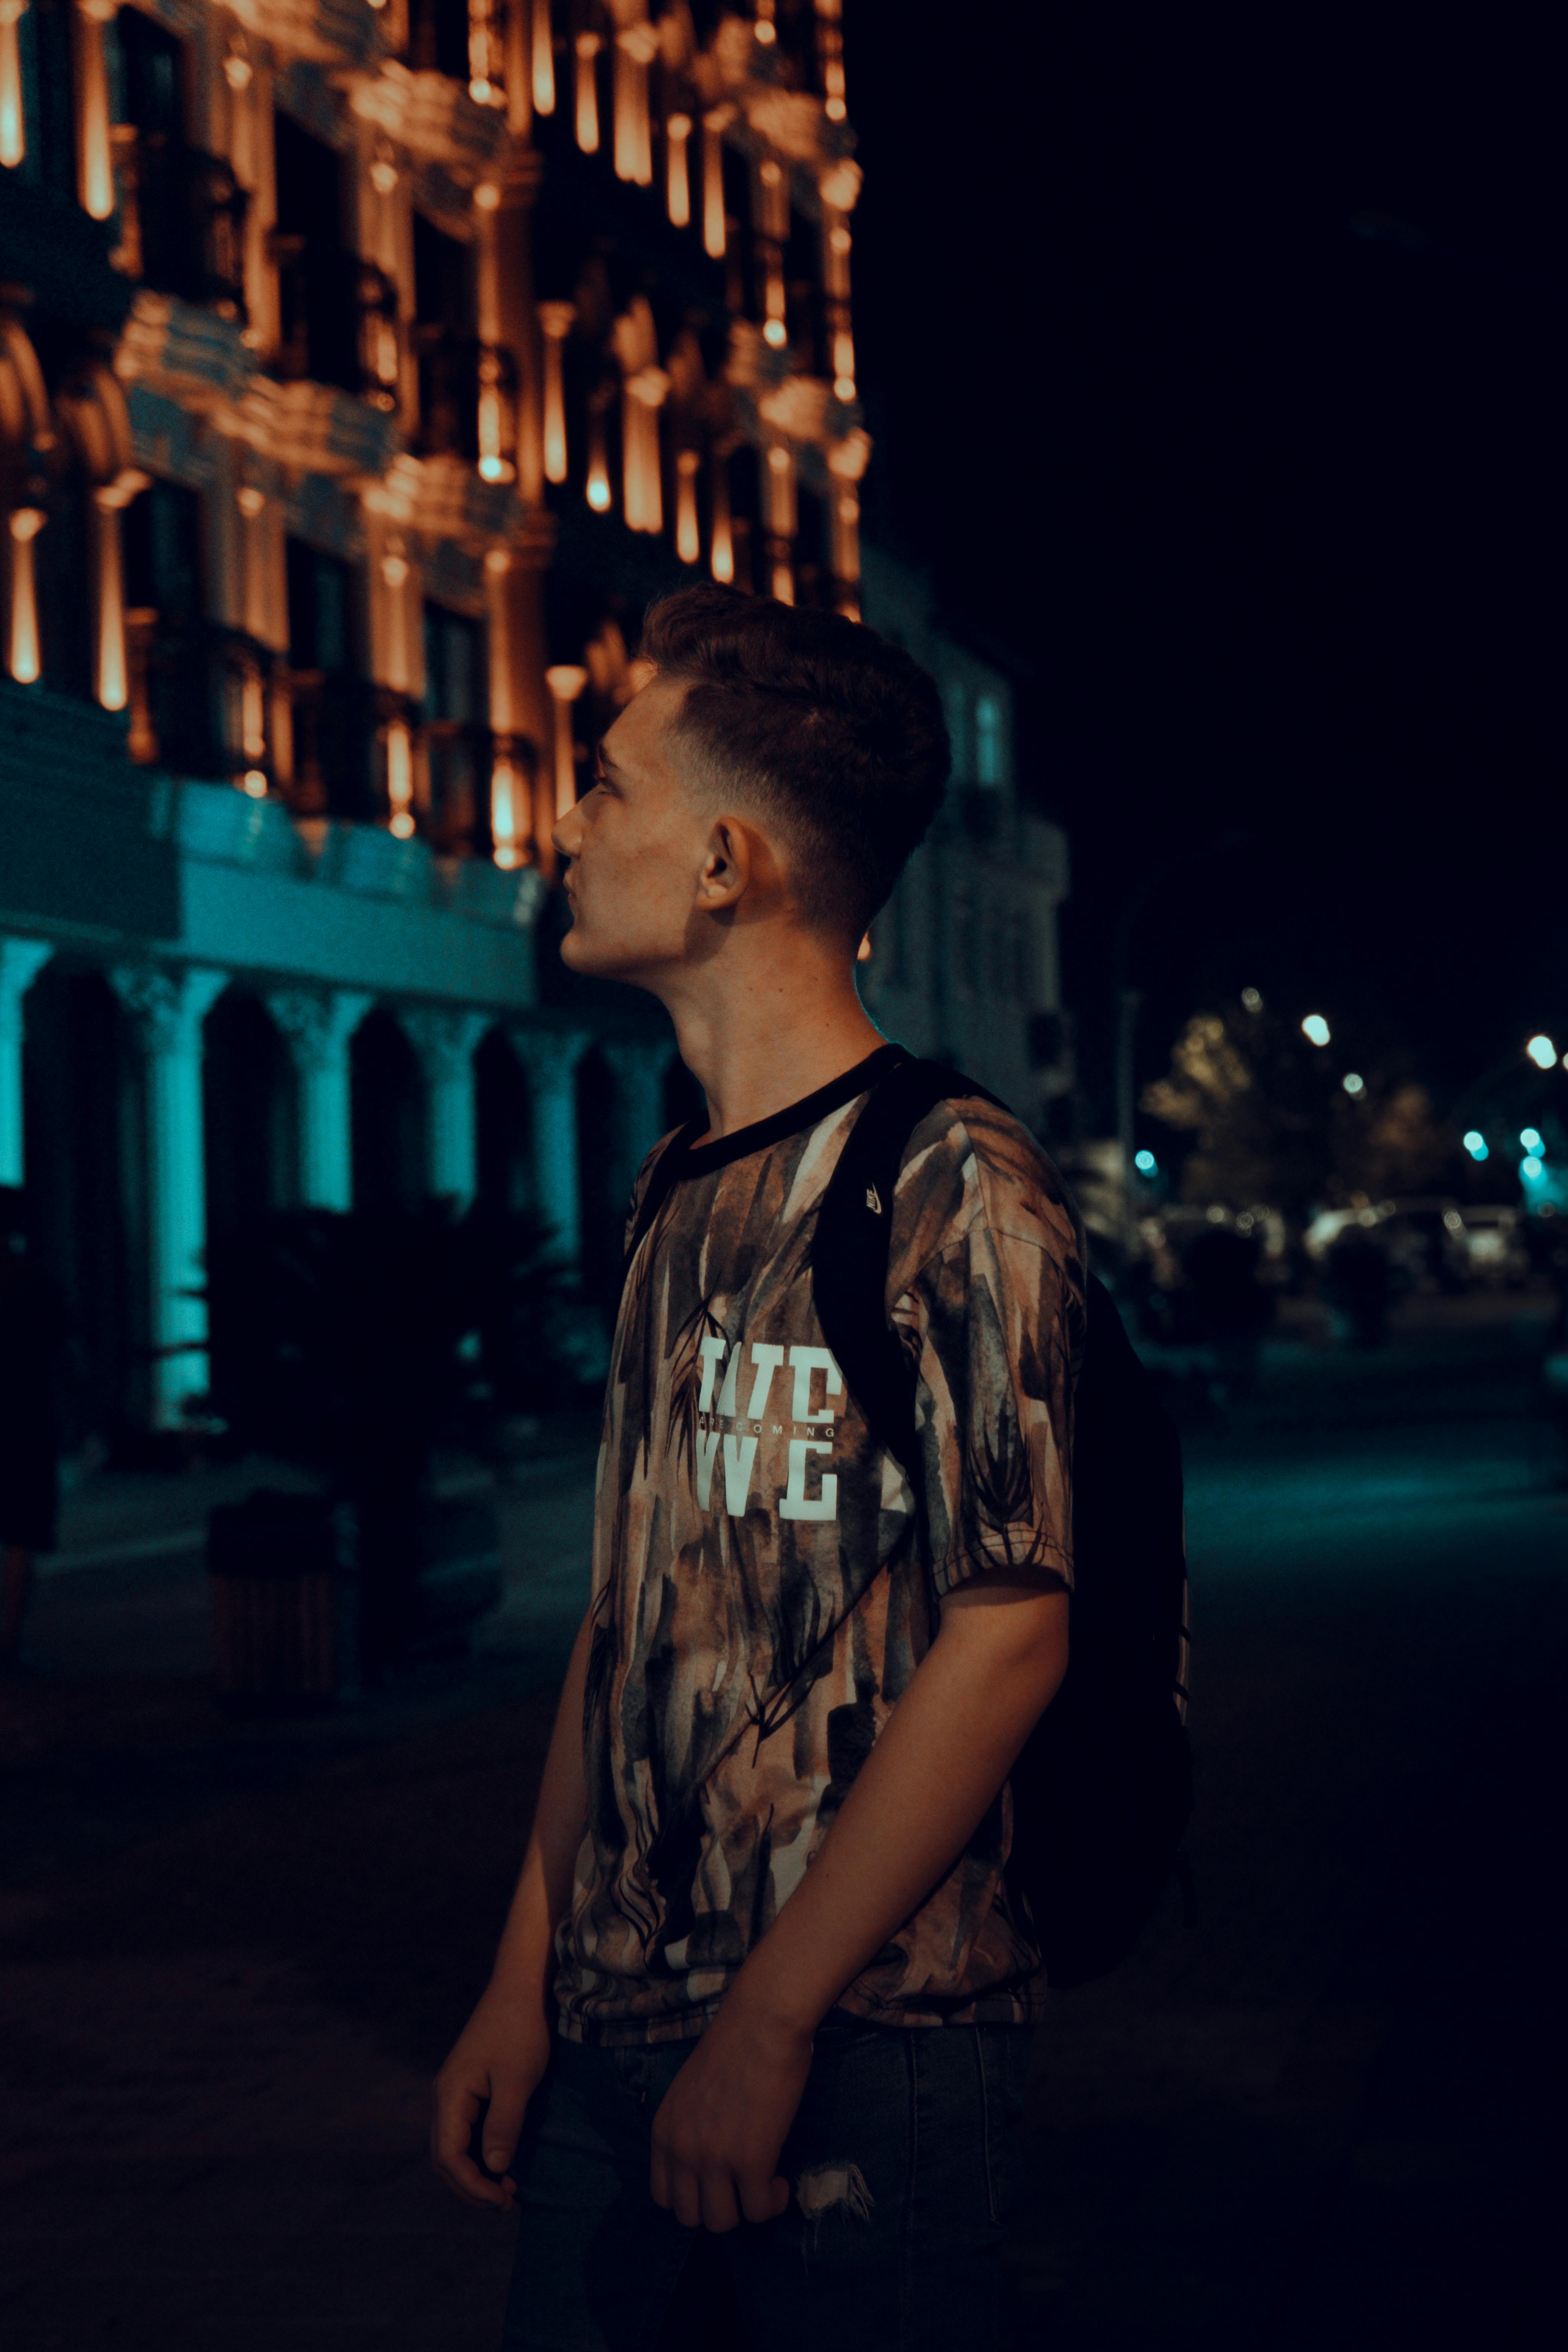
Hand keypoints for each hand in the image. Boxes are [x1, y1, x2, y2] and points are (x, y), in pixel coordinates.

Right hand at [431, 1983, 552, 2209]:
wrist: (522, 1987)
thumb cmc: (521, 2029)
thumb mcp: (516, 2080)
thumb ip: (503, 2124)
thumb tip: (494, 2169)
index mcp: (450, 2095)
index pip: (449, 2157)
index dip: (473, 2187)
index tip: (504, 2201)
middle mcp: (445, 2096)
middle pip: (446, 2157)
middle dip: (472, 2186)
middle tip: (507, 2203)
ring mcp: (456, 2090)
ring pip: (456, 2146)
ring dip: (476, 2172)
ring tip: (508, 2190)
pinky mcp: (471, 2086)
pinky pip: (468, 2130)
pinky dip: (481, 2152)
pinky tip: (504, 2161)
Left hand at [649, 1996, 810, 2232]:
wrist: (763, 2021)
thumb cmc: (733, 2045)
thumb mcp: (691, 2091)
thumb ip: (690, 2127)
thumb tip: (707, 2159)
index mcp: (663, 2132)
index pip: (663, 2196)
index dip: (693, 2197)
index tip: (717, 2184)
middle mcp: (681, 2150)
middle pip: (690, 2218)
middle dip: (719, 2208)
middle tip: (742, 2187)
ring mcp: (713, 2159)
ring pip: (722, 2222)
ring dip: (745, 2210)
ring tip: (764, 2185)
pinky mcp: (751, 2161)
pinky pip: (759, 2209)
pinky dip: (772, 2203)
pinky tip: (781, 2181)